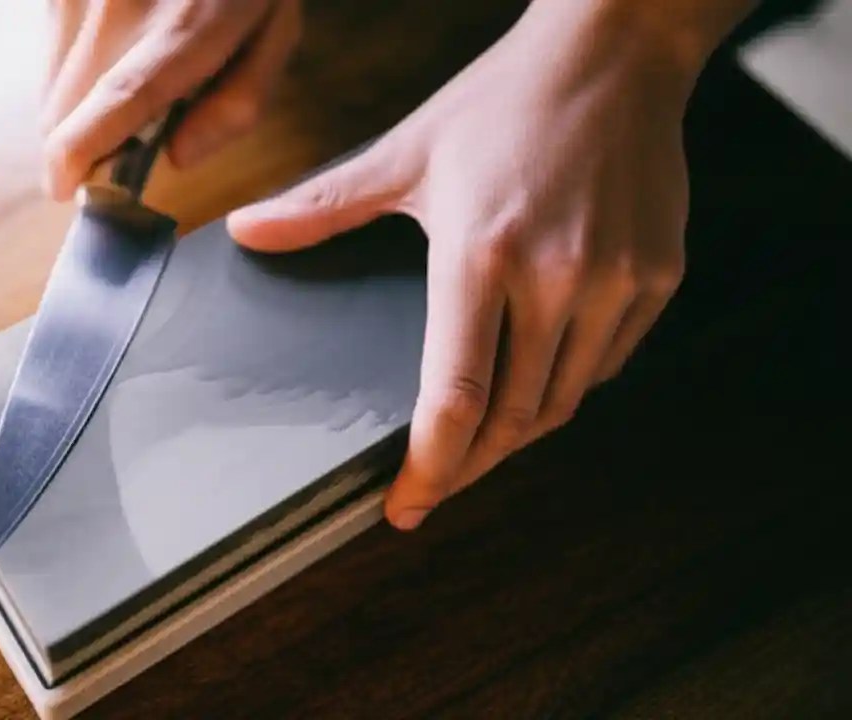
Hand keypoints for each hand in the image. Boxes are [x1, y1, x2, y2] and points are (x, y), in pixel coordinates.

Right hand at [41, 0, 301, 199]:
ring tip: (126, 70)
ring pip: (51, 83)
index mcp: (188, 25)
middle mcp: (122, 2)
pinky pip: (48, 50)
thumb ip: (237, 103)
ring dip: (77, 103)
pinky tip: (113, 41)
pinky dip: (73, 67)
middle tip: (118, 141)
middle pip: (67, 106)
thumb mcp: (272, 33)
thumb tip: (175, 156)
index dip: (83, 150)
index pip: (122, 97)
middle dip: (82, 141)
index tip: (63, 186)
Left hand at [229, 1, 707, 529]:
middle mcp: (556, 277)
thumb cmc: (502, 101)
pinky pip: (606, 364)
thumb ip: (322, 205)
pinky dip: (566, 387)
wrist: (613, 53)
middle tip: (431, 489)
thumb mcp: (405, 152)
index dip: (429, 468)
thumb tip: (245, 231)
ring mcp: (615, 280)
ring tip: (475, 449)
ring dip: (515, 437)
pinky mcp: (657, 278)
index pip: (455, 397)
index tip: (404, 507)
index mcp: (481, 253)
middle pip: (511, 418)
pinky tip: (533, 384)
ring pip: (562, 402)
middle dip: (466, 468)